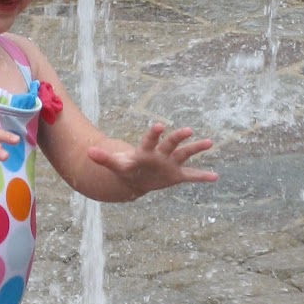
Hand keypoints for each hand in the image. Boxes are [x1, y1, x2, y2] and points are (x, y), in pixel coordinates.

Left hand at [86, 123, 216, 194]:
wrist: (136, 177)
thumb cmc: (126, 168)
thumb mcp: (115, 165)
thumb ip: (104, 159)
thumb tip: (88, 152)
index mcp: (146, 151)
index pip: (150, 140)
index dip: (153, 134)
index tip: (158, 125)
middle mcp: (161, 154)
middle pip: (170, 144)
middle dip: (178, 137)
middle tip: (188, 130)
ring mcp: (170, 163)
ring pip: (184, 154)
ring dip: (196, 149)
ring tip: (209, 142)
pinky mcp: (176, 175)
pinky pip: (191, 175)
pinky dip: (202, 176)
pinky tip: (214, 177)